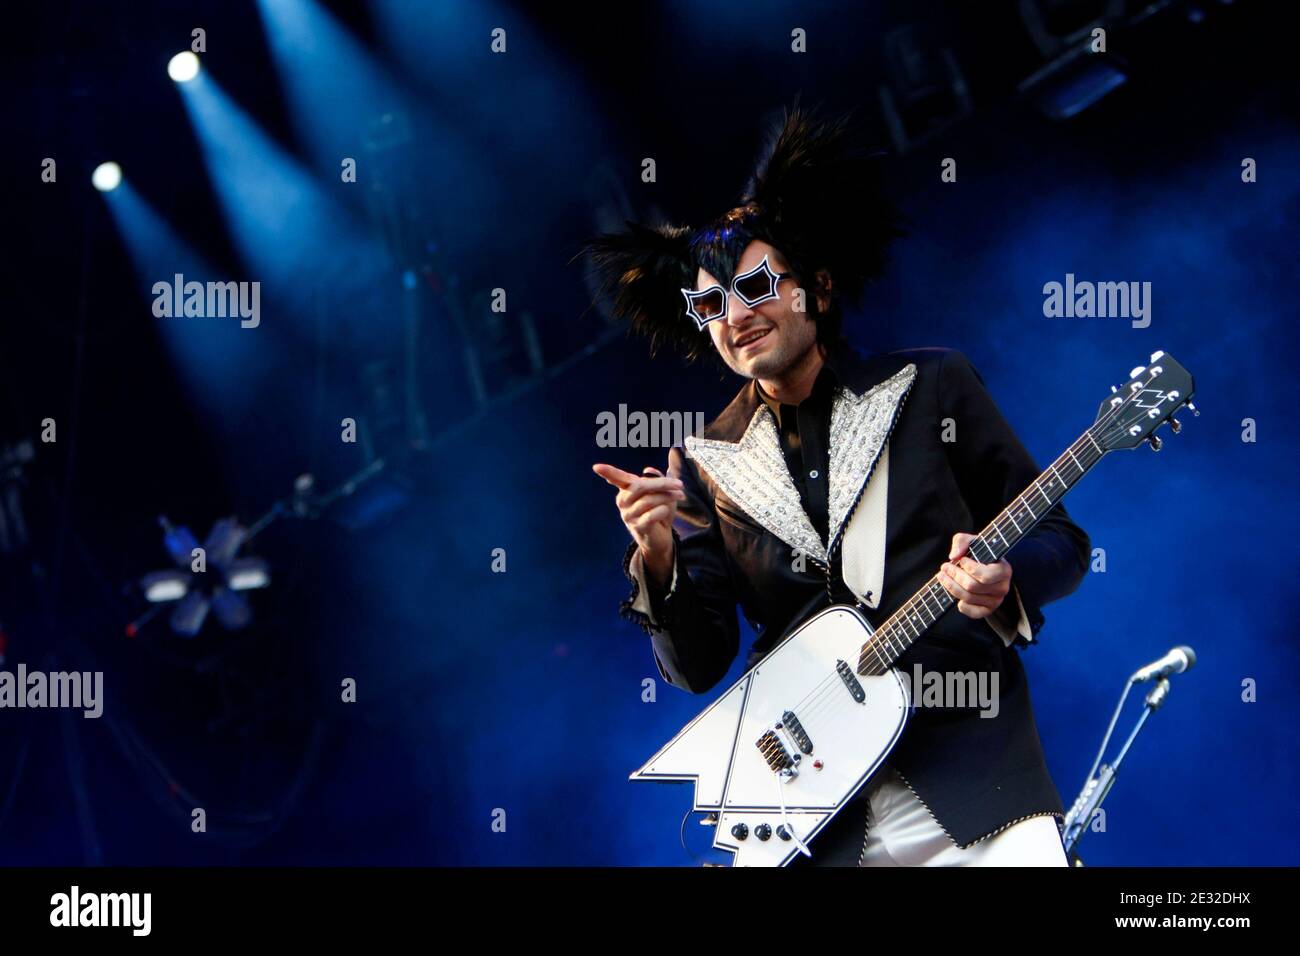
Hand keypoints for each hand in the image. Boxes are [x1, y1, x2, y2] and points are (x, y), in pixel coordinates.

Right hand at [592, 463, 683, 586]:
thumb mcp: (660, 492)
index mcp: (626, 490)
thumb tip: (648, 471)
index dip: (608, 472)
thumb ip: (655, 479)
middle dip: (661, 484)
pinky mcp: (638, 527)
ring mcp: (629, 516)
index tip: (596, 467)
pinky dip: (664, 510)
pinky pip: (652, 514)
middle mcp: (623, 502)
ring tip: (679, 496)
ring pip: (649, 500)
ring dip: (668, 497)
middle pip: (640, 486)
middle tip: (680, 484)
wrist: (661, 537)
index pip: (616, 479)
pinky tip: (666, 512)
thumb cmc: (659, 510)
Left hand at [937, 532, 1011, 620]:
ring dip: (951, 586)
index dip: (968, 568)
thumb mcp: (971, 541)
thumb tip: (954, 556)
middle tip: (944, 567)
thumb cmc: (979, 553)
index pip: (984, 576)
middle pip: (972, 586)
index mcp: (1004, 570)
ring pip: (969, 598)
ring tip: (943, 576)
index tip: (960, 559)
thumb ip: (962, 541)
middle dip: (954, 575)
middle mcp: (1003, 587)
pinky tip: (956, 596)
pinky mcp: (988, 610)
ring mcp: (996, 601)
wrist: (986, 566)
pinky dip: (962, 606)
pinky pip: (974, 613)